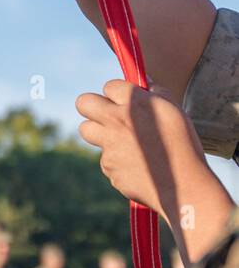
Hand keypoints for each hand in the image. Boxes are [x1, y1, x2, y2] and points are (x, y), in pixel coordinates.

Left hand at [75, 80, 210, 215]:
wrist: (184, 186)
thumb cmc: (182, 146)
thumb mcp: (174, 112)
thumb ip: (155, 93)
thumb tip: (143, 80)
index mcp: (134, 104)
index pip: (109, 86)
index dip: (116, 93)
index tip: (124, 101)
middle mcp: (116, 121)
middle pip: (83, 103)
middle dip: (91, 107)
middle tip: (106, 115)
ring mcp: (108, 145)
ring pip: (88, 131)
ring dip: (100, 134)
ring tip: (125, 142)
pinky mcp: (108, 166)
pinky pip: (105, 158)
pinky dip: (117, 161)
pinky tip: (138, 166)